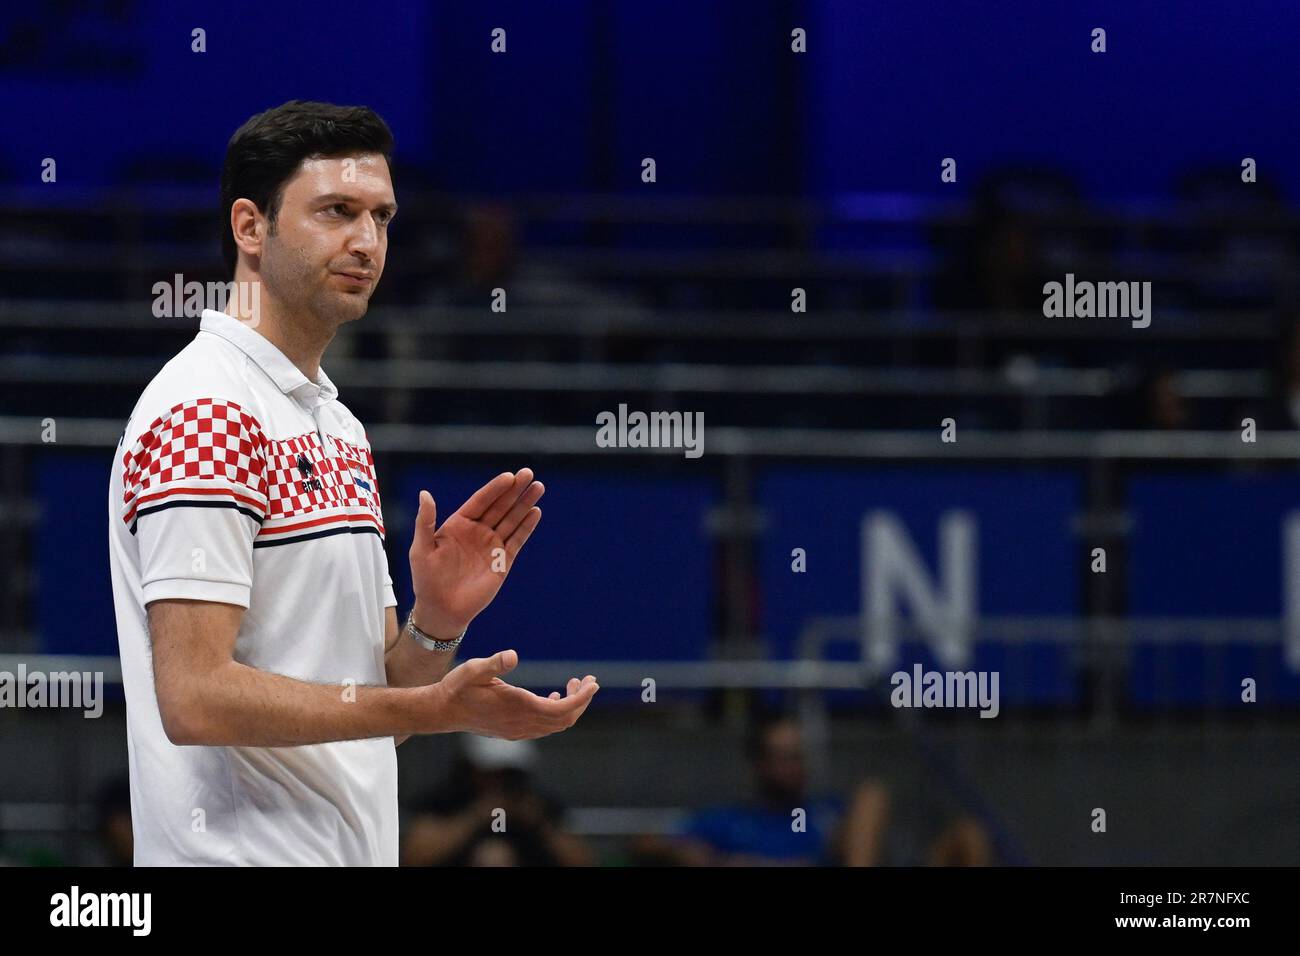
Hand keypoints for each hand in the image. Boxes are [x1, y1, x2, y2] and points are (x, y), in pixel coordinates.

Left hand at [408, 469, 543, 639]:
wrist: (442, 610)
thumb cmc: (426, 579)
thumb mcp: (421, 549)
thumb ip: (425, 521)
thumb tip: (424, 493)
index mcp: (459, 524)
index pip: (481, 501)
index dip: (495, 488)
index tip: (509, 476)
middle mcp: (478, 531)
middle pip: (500, 506)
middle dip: (515, 490)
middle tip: (529, 473)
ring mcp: (492, 545)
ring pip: (512, 520)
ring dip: (525, 504)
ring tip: (538, 488)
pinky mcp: (503, 561)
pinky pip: (517, 540)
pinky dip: (527, 527)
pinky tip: (536, 512)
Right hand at [426, 648, 597, 739]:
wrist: (441, 712)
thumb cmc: (458, 687)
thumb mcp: (474, 669)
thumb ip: (495, 663)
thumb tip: (513, 655)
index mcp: (518, 707)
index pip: (562, 710)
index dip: (581, 698)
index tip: (593, 683)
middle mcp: (521, 723)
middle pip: (564, 719)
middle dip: (581, 701)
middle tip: (588, 680)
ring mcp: (518, 730)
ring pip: (556, 725)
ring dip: (570, 707)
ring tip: (573, 684)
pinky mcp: (513, 731)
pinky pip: (544, 727)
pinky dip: (557, 714)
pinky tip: (553, 698)